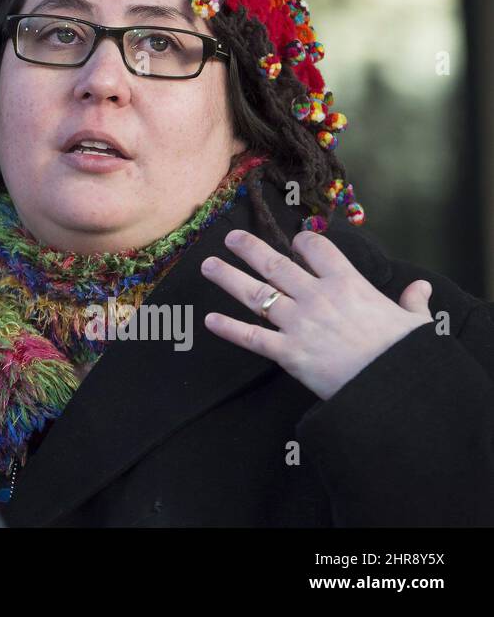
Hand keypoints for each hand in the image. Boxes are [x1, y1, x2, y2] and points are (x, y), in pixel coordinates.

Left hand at [199, 229, 433, 399]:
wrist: (396, 390)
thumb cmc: (407, 355)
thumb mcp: (416, 324)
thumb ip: (412, 302)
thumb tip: (420, 288)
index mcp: (348, 284)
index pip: (318, 250)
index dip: (303, 242)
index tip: (294, 240)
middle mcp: (317, 297)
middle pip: (275, 265)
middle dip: (250, 248)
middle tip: (230, 238)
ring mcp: (299, 324)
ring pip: (256, 294)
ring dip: (228, 278)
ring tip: (208, 265)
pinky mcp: (289, 353)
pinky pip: (251, 337)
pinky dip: (229, 328)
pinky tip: (209, 320)